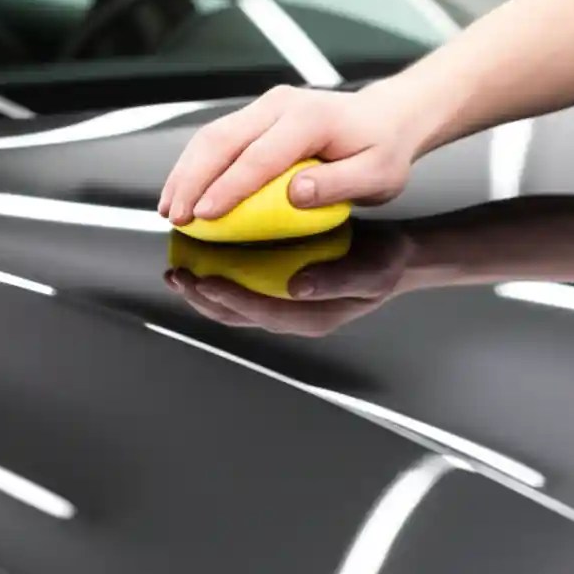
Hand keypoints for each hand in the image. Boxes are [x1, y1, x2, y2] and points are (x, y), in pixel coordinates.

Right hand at [159, 85, 419, 225]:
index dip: (229, 187)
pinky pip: (219, 139)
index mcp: (310, 119)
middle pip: (223, 140)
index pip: (260, 157)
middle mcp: (281, 105)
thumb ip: (337, 185)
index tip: (205, 215)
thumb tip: (294, 196)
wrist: (387, 119)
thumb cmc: (384, 150)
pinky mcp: (257, 117)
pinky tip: (184, 190)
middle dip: (192, 180)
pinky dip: (196, 165)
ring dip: (186, 172)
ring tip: (169, 207)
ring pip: (212, 136)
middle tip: (175, 217)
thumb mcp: (377, 176)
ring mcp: (266, 107)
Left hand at [165, 223, 414, 336]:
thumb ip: (337, 280)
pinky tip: (202, 257)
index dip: (232, 299)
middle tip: (179, 277)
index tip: (206, 280)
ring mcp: (285, 305)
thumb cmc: (386, 262)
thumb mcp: (373, 270)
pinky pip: (242, 288)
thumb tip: (297, 287)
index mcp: (313, 317)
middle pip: (240, 316)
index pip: (264, 313)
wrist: (395, 257)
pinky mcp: (279, 289)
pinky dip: (218, 276)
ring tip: (179, 272)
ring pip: (235, 307)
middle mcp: (294, 315)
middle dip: (205, 300)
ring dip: (204, 293)